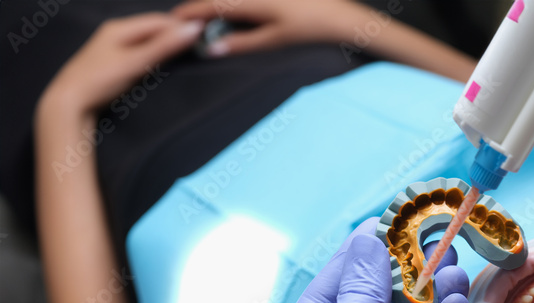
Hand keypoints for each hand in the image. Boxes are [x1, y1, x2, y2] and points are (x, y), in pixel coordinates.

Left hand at [43, 13, 203, 115]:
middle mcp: (116, 33)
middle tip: (200, 45)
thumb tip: (194, 29)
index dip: (182, 26)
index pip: (159, 20)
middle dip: (176, 35)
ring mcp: (113, 48)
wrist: (69, 103)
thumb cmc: (100, 81)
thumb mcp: (136, 62)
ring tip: (188, 54)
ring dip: (168, 45)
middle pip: (154, 29)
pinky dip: (157, 55)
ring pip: (148, 41)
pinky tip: (164, 64)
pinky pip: (141, 53)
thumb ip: (165, 46)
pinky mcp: (113, 63)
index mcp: (120, 28)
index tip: (205, 35)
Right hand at [172, 0, 366, 56]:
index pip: (211, 5)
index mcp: (250, 0)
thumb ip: (241, 44)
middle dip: (203, 10)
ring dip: (220, 8)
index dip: (190, 13)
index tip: (173, 21)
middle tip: (189, 25)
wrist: (341, 16)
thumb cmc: (310, 29)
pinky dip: (235, 7)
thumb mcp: (274, 41)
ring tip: (210, 23)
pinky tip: (236, 18)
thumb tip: (211, 49)